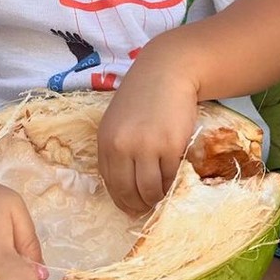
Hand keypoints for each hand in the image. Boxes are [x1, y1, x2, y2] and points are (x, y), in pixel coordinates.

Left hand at [97, 55, 197, 214]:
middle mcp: (122, 145)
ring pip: (150, 189)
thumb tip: (125, 187)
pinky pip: (170, 176)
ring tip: (163, 194)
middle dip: (139, 204)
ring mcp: (146, 146)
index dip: (123, 200)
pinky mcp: (171, 145)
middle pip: (128, 191)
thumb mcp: (119, 121)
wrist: (167, 71)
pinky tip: (174, 178)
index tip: (132, 207)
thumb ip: (118, 149)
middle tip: (149, 207)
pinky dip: (172, 182)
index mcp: (106, 140)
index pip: (110, 183)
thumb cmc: (143, 96)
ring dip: (157, 197)